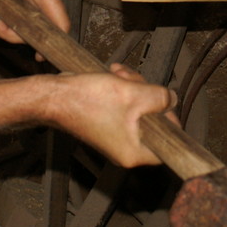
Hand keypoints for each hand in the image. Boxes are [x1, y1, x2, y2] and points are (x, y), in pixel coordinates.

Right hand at [47, 63, 177, 167]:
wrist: (54, 96)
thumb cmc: (87, 101)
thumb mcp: (133, 94)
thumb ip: (160, 98)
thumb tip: (172, 99)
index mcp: (133, 152)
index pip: (166, 144)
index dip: (170, 120)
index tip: (166, 102)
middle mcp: (124, 149)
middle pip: (152, 120)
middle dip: (146, 94)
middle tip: (134, 80)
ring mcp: (114, 137)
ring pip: (138, 109)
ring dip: (132, 86)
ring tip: (119, 74)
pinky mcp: (106, 124)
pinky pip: (124, 106)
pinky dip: (122, 89)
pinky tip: (114, 74)